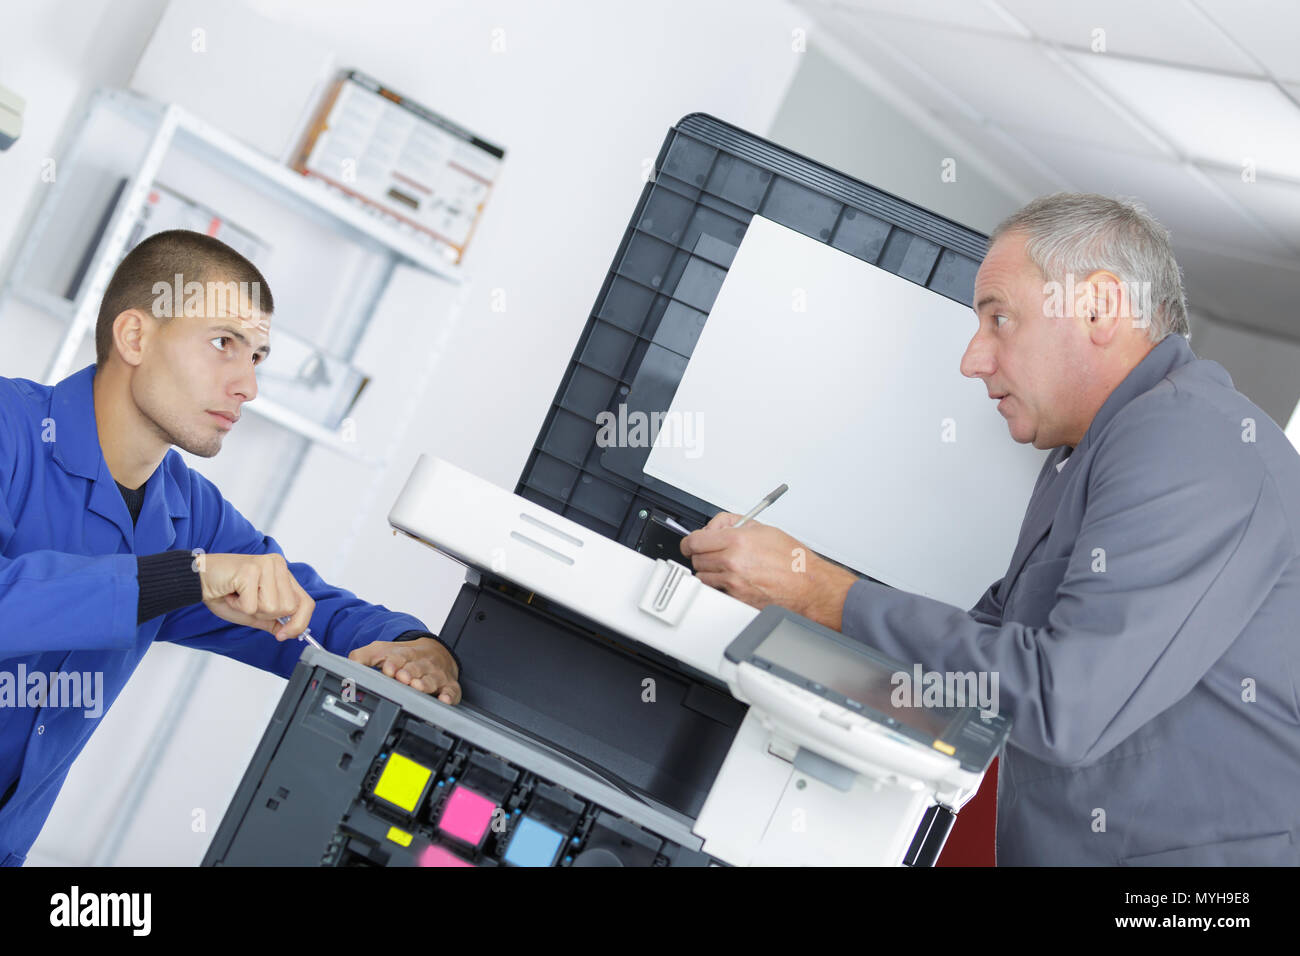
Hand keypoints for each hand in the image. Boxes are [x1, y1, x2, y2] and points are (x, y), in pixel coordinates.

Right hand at [195, 551, 314, 639]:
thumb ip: (273, 619)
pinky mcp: (251, 570)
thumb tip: (292, 632)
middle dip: (265, 614)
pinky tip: (230, 593)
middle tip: (246, 602)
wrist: (196, 579)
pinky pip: (252, 605)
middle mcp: (278, 565)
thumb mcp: (253, 611)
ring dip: (251, 609)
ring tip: (238, 596)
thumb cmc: (223, 591)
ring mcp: (266, 565)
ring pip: (272, 607)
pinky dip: (238, 606)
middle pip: (288, 608)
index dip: (299, 623)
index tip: (283, 635)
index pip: (306, 602)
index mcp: (283, 573)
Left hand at [349, 637, 461, 704]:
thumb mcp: (381, 652)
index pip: (399, 656)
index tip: (388, 668)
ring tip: (418, 687)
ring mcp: (436, 675)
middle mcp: (422, 664)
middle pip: (416, 668)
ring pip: (432, 679)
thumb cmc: (405, 656)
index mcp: (405, 655)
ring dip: (426, 683)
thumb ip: (362, 658)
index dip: (394, 662)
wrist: (435, 650)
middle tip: (402, 678)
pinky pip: (452, 691)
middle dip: (409, 673)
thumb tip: (346, 668)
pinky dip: (450, 696)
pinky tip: (445, 699)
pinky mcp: (448, 685)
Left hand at [680, 512, 857, 630]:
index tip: (692, 544)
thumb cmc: (793, 559)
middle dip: (703, 555)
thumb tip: (716, 527)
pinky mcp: (737, 599)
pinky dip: (721, 586)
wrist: (809, 585)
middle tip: (715, 553)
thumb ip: (734, 524)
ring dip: (710, 572)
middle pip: (696, 559)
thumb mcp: (764, 529)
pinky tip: (736, 580)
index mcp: (737, 541)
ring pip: (703, 577)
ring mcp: (733, 583)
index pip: (695, 541)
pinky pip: (717, 591)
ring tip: (728, 567)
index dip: (690, 542)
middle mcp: (732, 562)